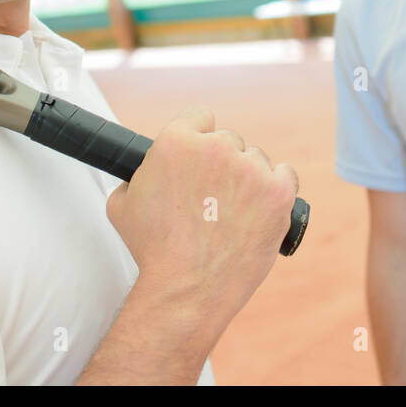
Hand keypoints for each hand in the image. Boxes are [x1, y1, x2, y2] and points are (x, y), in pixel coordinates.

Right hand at [104, 107, 298, 345]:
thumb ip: (136, 175)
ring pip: (255, 159)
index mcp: (176, 142)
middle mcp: (216, 147)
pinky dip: (277, 188)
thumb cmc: (152, 251)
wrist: (187, 290)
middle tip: (213, 196)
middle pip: (228, 140)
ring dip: (248, 179)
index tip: (200, 157)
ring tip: (233, 213)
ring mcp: (251, 169)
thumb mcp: (121, 204)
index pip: (199, 116)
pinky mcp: (278, 192)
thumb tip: (146, 171)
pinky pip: (285, 174)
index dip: (198, 136)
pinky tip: (263, 205)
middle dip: (222, 163)